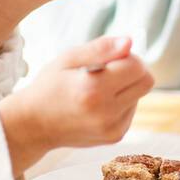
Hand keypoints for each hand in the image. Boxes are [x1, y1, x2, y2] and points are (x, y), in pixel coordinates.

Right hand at [0, 36, 153, 174]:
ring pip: (140, 96)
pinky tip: (98, 104)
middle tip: (109, 70)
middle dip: (133, 70)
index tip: (110, 58)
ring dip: (126, 87)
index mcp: (93, 90)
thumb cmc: (49, 86)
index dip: (127, 56)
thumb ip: (101, 48)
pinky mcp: (115, 137)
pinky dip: (121, 103)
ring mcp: (112, 128)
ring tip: (97, 89)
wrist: (33, 125)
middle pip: (146, 82)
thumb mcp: (68, 59)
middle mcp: (105, 113)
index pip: (136, 66)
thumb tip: (130, 42)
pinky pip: (131, 110)